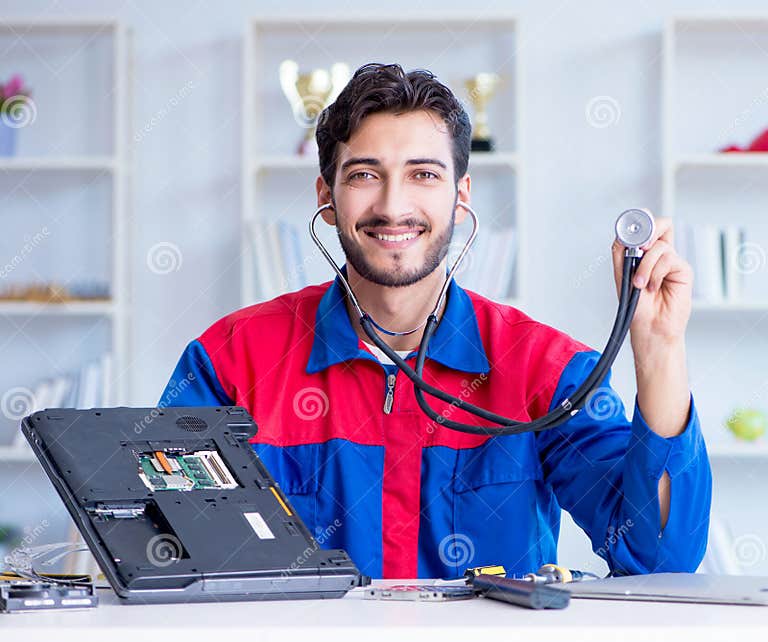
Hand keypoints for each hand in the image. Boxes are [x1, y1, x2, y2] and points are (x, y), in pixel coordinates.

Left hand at [611, 216, 692, 352]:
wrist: (650, 327)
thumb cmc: (637, 307)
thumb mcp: (622, 275)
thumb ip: (622, 253)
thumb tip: (625, 233)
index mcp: (644, 254)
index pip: (645, 228)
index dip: (639, 222)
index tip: (629, 230)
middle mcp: (659, 255)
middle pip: (661, 224)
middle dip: (648, 230)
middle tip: (639, 246)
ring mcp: (672, 261)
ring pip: (658, 246)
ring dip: (644, 266)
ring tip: (640, 284)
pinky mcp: (683, 270)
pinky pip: (668, 259)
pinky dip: (655, 273)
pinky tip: (653, 287)